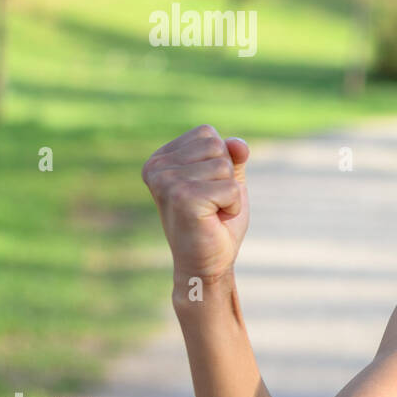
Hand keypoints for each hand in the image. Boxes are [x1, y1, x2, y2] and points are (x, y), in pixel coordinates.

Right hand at [142, 125, 250, 282]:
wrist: (205, 263)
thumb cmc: (215, 222)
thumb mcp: (226, 180)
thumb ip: (232, 156)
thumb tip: (239, 143)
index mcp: (160, 158)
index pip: (207, 134)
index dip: (221, 161)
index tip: (206, 188)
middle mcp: (157, 167)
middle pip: (216, 146)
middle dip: (226, 176)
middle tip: (211, 202)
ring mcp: (166, 182)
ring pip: (225, 166)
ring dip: (229, 192)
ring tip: (212, 211)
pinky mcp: (182, 198)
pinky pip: (231, 188)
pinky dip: (232, 206)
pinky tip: (214, 219)